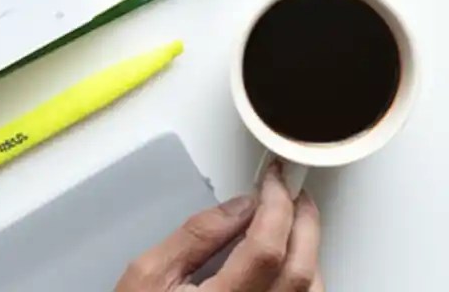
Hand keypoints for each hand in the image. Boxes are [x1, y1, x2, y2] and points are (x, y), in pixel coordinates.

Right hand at [116, 164, 322, 290]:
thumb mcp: (149, 273)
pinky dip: (305, 277)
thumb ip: (195, 236)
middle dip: (303, 222)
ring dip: (309, 250)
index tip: (273, 181)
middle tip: (292, 192)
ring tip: (291, 220)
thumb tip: (239, 206)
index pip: (267, 249)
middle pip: (302, 270)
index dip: (276, 207)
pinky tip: (290, 259)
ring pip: (312, 291)